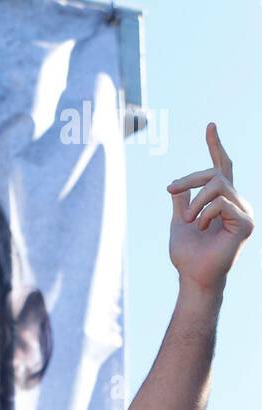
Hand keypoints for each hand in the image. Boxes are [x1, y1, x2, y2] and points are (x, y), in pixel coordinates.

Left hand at [167, 123, 253, 291]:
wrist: (192, 277)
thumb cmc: (187, 255)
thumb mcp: (180, 222)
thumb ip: (181, 202)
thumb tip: (176, 187)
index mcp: (221, 201)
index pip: (222, 167)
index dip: (215, 146)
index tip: (210, 125)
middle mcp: (236, 203)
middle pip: (216, 173)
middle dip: (190, 179)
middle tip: (171, 189)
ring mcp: (243, 212)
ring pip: (218, 186)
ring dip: (196, 202)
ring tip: (190, 221)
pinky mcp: (246, 223)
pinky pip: (221, 203)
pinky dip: (205, 215)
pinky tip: (202, 229)